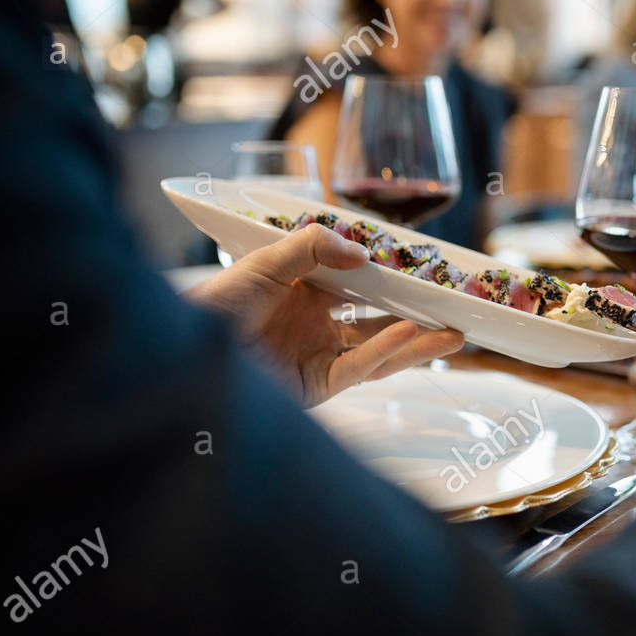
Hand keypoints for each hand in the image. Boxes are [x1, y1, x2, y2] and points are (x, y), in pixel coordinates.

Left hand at [187, 225, 463, 406]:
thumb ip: (309, 248)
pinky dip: (387, 352)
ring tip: (454, 332)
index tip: (421, 270)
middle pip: (377, 321)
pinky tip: (412, 336)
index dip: (389, 278)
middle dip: (417, 316)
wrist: (181, 355)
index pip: (356, 285)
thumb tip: (361, 251)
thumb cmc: (212, 306)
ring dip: (417, 343)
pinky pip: (361, 369)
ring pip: (380, 350)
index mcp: (302, 294)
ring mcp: (319, 358)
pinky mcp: (318, 387)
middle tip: (453, 307)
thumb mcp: (262, 263)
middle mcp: (315, 327)